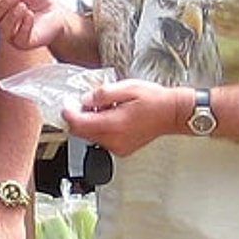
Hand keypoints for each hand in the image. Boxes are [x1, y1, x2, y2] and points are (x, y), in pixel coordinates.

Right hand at [0, 0, 62, 52]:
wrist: (56, 11)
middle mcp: (1, 20)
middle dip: (2, 4)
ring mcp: (10, 33)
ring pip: (2, 28)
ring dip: (12, 15)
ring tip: (24, 6)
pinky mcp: (22, 42)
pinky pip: (18, 37)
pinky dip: (24, 25)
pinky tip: (30, 15)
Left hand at [62, 76, 181, 154]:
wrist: (172, 113)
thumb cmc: (154, 100)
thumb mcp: (127, 87)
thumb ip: (103, 94)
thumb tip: (85, 100)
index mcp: (114, 125)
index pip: (79, 124)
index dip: (69, 113)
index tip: (67, 104)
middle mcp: (114, 140)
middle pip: (81, 133)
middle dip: (78, 118)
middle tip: (84, 103)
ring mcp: (117, 148)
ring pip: (90, 137)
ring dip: (89, 123)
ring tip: (104, 108)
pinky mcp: (121, 150)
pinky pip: (102, 140)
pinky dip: (100, 129)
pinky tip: (111, 118)